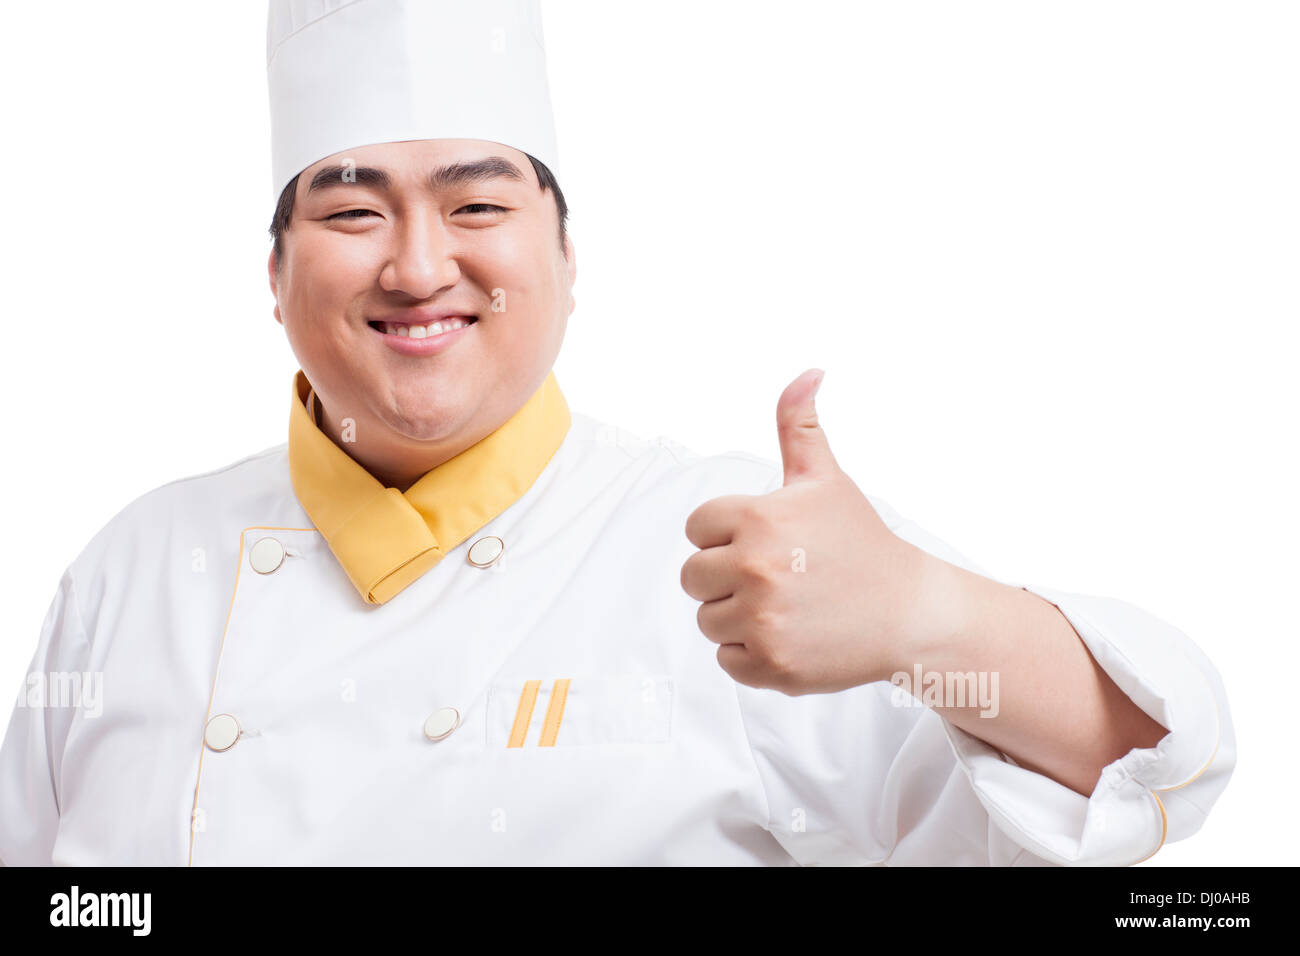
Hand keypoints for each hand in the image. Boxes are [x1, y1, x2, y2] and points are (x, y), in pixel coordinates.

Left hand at [680, 369, 942, 694]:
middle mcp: (756, 569)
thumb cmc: (860, 543)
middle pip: (693, 576)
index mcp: (759, 518)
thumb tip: (808, 371)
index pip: (697, 528)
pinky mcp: (771, 666)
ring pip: (708, 619)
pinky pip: (727, 659)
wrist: (909, 613)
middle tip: (779, 577)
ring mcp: (763, 622)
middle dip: (728, 576)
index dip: (728, 534)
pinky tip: (792, 635)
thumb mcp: (827, 480)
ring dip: (738, 616)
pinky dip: (753, 653)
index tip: (769, 541)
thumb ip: (800, 426)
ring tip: (788, 606)